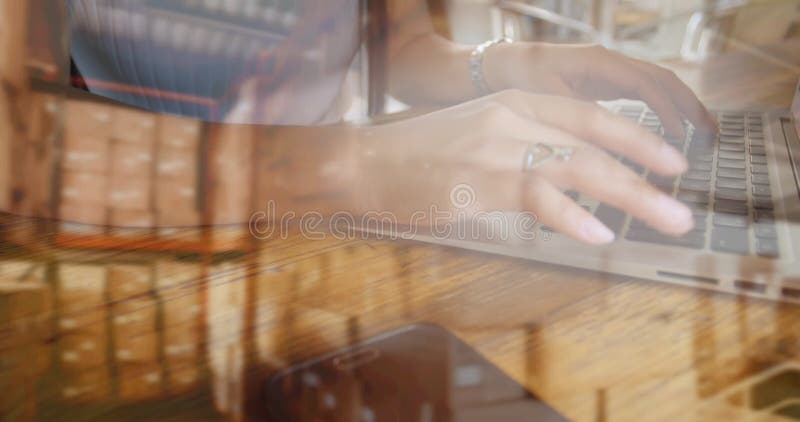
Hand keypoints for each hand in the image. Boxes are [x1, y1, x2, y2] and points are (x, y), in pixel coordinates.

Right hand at [353, 90, 694, 244]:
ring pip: (580, 168)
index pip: (590, 116)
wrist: (362, 162)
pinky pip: (539, 196)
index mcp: (514, 103)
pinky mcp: (480, 181)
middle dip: (647, 172)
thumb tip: (557, 177)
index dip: (635, 137)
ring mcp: (498, 147)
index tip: (669, 160)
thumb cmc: (416, 156)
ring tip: (667, 219)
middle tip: (682, 201)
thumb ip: (518, 146)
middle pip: (597, 141)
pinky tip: (600, 233)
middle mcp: (513, 118)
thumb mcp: (476, 135)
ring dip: (631, 196)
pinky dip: (572, 215)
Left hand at [485, 43, 717, 137]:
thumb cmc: (517, 78)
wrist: (496, 67)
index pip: (647, 83)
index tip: (681, 136)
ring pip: (656, 86)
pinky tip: (670, 134)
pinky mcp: (604, 83)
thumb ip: (577, 119)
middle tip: (710, 138)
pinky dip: (662, 111)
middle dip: (689, 107)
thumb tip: (605, 147)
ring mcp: (609, 71)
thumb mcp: (546, 100)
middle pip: (662, 80)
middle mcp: (609, 62)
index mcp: (599, 62)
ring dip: (681, 109)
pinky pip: (643, 94)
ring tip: (702, 136)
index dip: (668, 110)